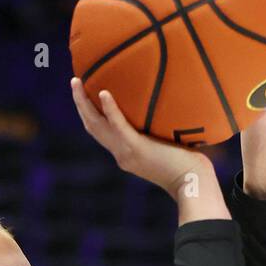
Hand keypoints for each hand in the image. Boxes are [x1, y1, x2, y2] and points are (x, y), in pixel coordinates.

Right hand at [70, 77, 212, 196]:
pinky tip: (104, 93)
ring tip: (77, 82)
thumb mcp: (169, 146)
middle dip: (80, 104)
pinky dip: (110, 109)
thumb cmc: (189, 166)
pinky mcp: (136, 148)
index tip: (86, 95)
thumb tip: (169, 107)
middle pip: (92, 127)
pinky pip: (119, 126)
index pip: (102, 133)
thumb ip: (161, 131)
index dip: (91, 114)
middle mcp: (120, 154)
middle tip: (74, 82)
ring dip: (84, 103)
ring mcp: (126, 152)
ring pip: (96, 126)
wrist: (191, 183)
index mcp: (125, 154)